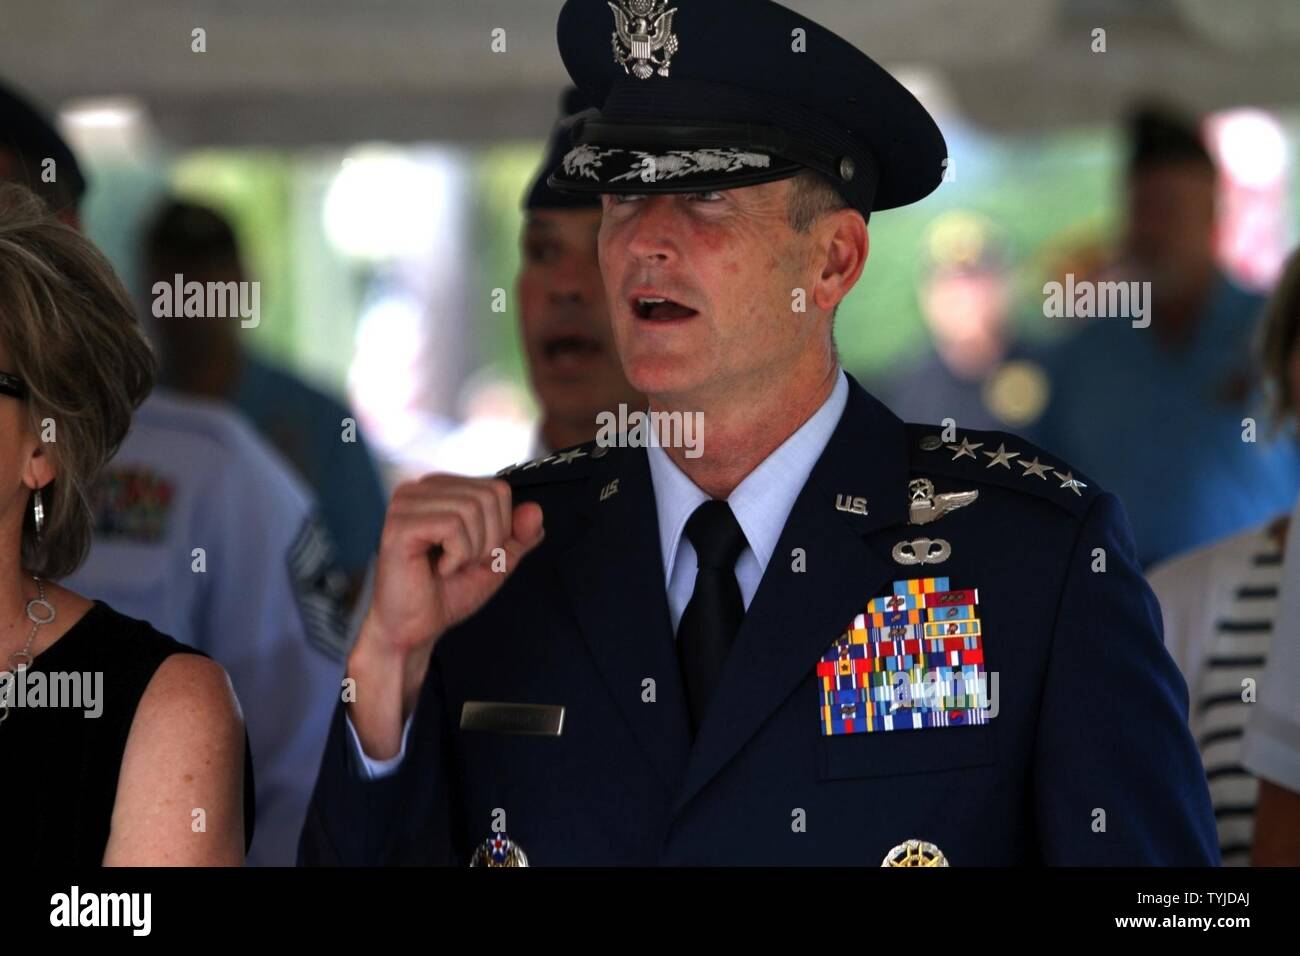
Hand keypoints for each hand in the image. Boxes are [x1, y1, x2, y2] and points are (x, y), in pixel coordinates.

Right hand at [348, 475, 543, 752]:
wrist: (414, 629)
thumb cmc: (445, 593)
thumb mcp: (495, 561)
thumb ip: (519, 535)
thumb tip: (535, 510)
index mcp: (442, 489)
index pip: (498, 489)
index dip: (501, 529)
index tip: (474, 554)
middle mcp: (421, 488)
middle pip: (488, 497)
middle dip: (488, 541)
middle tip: (462, 564)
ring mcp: (406, 504)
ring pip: (472, 509)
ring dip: (471, 550)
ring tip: (449, 566)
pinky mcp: (399, 524)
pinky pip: (452, 526)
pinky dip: (456, 556)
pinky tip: (438, 569)